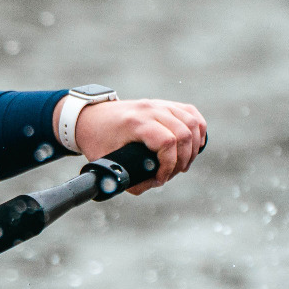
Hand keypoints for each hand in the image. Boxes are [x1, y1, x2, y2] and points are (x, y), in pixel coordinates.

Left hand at [71, 98, 207, 192]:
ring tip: (183, 164)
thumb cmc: (97, 140)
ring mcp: (158, 104)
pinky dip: (198, 129)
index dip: (170, 165)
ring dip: (193, 147)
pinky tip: (194, 145)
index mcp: (135, 123)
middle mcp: (149, 110)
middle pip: (184, 133)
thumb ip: (129, 180)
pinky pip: (190, 113)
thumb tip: (154, 184)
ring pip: (192, 122)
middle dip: (183, 160)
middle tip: (173, 173)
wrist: (90, 117)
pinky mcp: (164, 104)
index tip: (161, 178)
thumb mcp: (106, 163)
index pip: (167, 142)